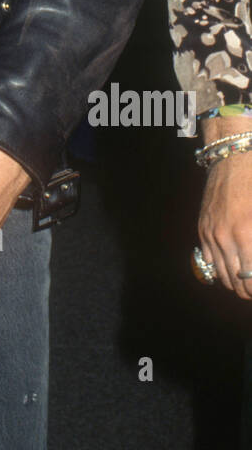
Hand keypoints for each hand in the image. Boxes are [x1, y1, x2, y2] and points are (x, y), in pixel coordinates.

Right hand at [198, 140, 251, 301]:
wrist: (233, 160)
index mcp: (246, 235)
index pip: (250, 279)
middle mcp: (225, 239)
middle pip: (237, 283)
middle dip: (249, 289)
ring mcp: (211, 234)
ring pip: (222, 276)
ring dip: (236, 283)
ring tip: (247, 280)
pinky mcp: (202, 229)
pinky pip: (210, 261)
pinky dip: (222, 269)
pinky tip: (233, 265)